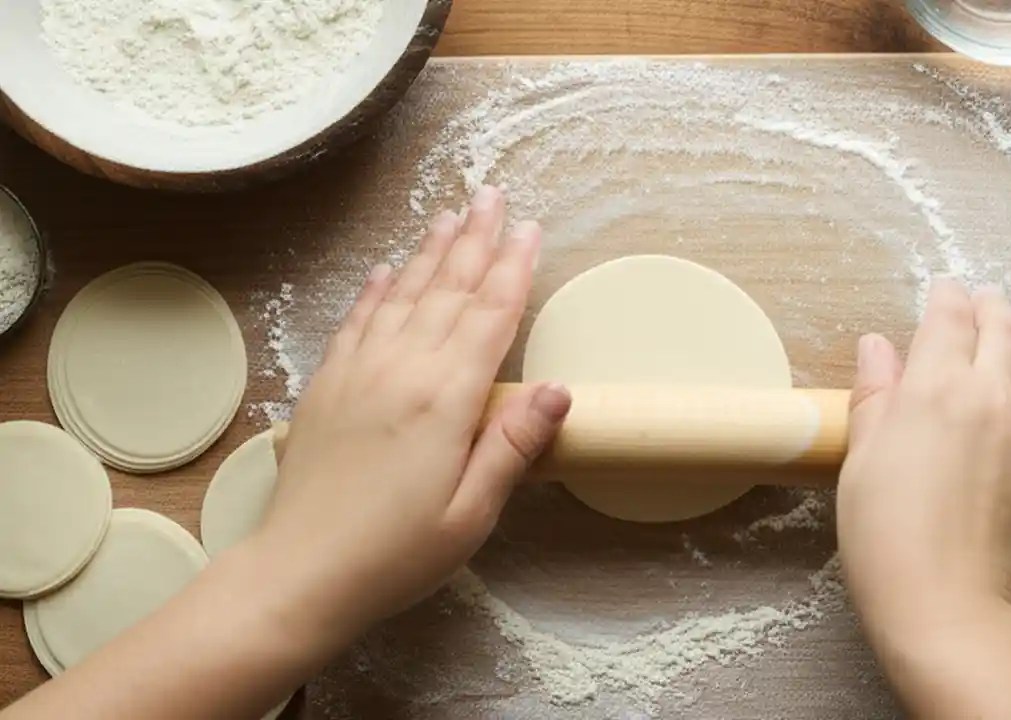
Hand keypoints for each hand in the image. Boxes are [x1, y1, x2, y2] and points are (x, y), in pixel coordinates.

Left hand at [251, 186, 570, 636]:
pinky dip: (376, 290)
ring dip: (429, 252)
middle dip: (475, 240)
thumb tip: (558, 389)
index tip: (530, 230)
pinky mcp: (327, 386)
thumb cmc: (395, 555)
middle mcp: (401, 370)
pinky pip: (357, 321)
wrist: (299, 573)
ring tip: (450, 215)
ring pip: (402, 295)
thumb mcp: (471, 514)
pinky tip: (386, 269)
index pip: (490, 317)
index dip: (513, 270)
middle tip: (492, 196)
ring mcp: (358, 373)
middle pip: (447, 290)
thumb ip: (512, 446)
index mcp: (445, 400)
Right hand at [837, 280, 1010, 642]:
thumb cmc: (882, 532)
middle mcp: (990, 394)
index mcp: (934, 386)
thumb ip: (874, 394)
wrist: (941, 599)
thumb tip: (876, 345)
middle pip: (1002, 328)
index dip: (946, 296)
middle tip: (981, 301)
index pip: (948, 318)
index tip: (943, 289)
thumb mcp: (860, 456)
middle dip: (989, 307)